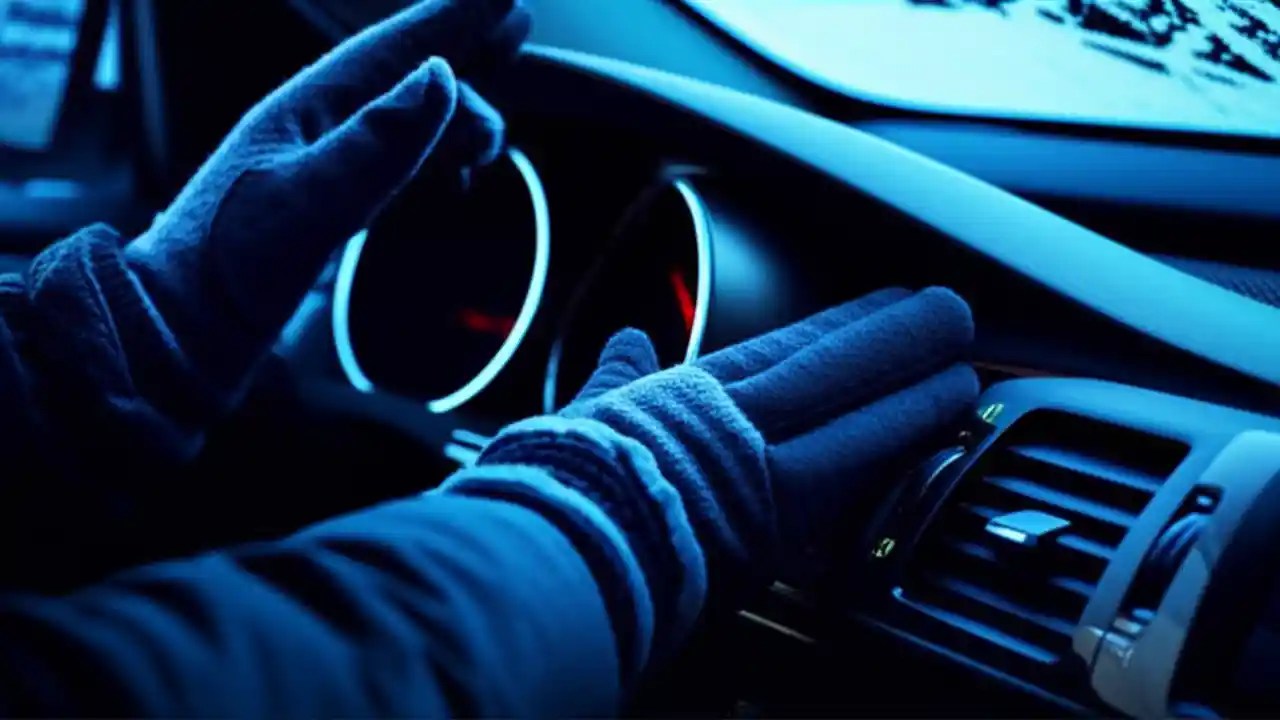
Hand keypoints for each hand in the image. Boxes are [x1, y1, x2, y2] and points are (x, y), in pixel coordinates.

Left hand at [126, 0, 530, 391]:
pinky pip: (390, 158)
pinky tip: (448, 175)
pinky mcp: (319, 204)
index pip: (391, 49)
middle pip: (400, 74)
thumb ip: (376, 141)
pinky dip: (430, 156)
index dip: (451, 20)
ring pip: (400, 118)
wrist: (182, 331)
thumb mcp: (309, 201)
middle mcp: (311, 126)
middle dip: (460, 51)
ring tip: (490, 143)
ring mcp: (314, 164)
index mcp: (304, 109)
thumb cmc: (229, 266)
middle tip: (514, 31)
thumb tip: (440, 77)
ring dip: (452, 117)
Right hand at [565, 287, 978, 584]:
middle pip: (837, 374)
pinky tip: (928, 451)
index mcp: (690, 398)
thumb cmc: (559, 488)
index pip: (788, 349)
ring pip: (857, 427)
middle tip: (954, 314)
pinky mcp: (773, 539)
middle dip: (900, 341)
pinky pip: (849, 494)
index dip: (845, 327)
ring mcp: (760, 482)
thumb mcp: (583, 415)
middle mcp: (736, 430)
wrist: (553, 554)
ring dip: (917, 398)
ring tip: (966, 375)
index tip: (885, 308)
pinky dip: (891, 465)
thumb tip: (626, 341)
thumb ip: (616, 377)